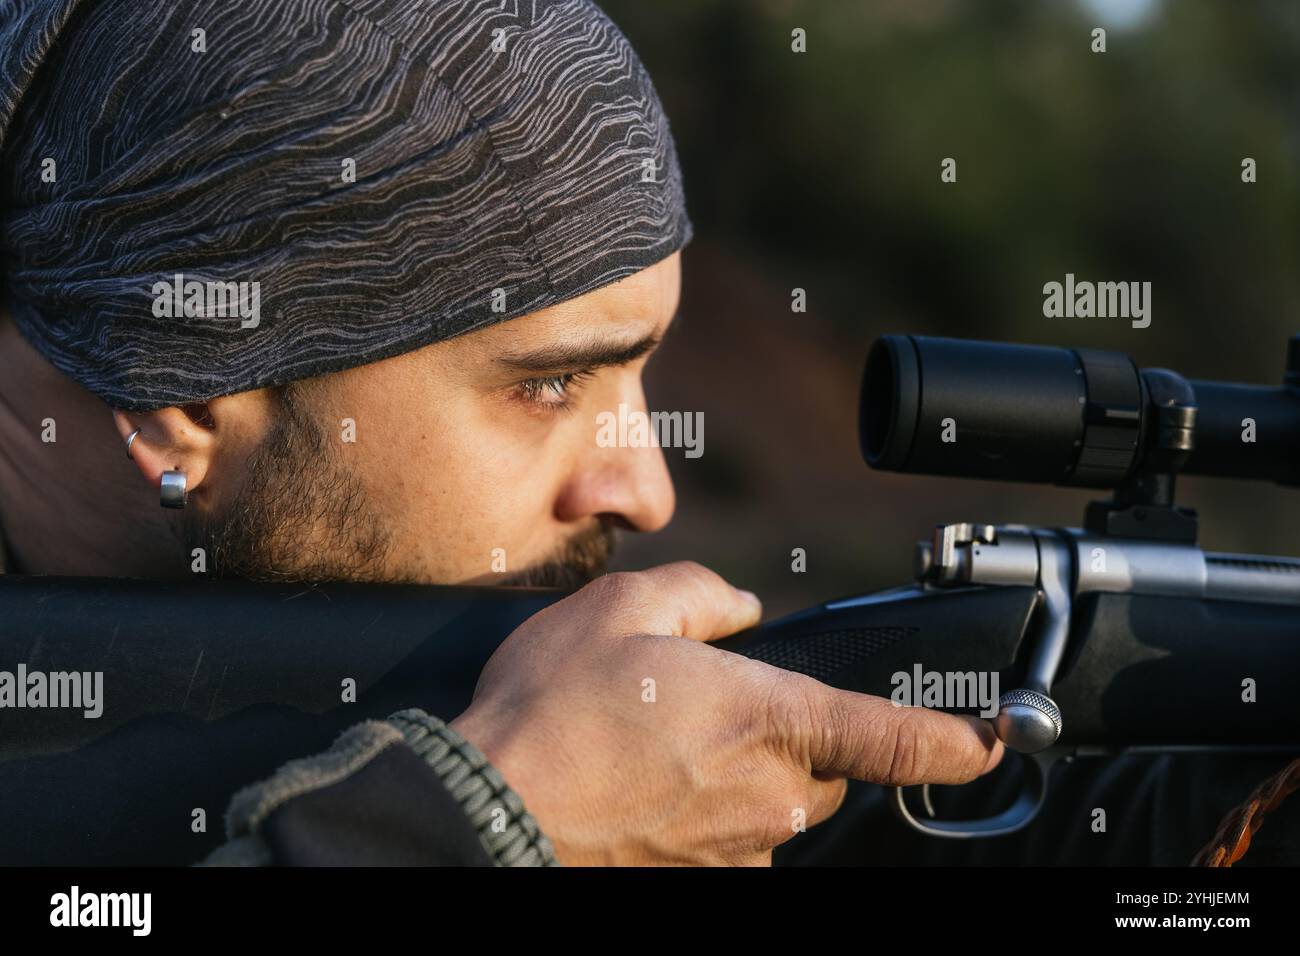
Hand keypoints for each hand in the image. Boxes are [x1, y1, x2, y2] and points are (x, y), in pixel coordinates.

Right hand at [452, 561, 1002, 864]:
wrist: (489, 812)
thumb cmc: (554, 712)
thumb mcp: (625, 607)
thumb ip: (704, 594)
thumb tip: (740, 610)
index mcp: (773, 721)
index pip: (896, 739)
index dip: (956, 741)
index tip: (993, 741)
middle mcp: (772, 800)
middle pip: (822, 768)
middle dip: (785, 735)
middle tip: (697, 706)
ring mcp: (737, 853)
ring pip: (770, 807)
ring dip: (732, 775)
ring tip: (646, 749)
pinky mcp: (701, 883)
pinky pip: (726, 840)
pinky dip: (698, 813)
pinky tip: (635, 786)